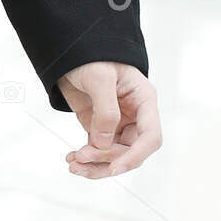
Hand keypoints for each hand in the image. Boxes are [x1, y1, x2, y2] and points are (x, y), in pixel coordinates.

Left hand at [58, 62, 161, 178]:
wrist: (70, 52)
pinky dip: (86, 159)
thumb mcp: (99, 77)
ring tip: (74, 165)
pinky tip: (72, 159)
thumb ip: (106, 110)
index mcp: (143, 100)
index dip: (135, 156)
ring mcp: (118, 123)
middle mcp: (135, 115)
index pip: (150, 136)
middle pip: (130, 151)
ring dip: (95, 165)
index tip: (115, 168)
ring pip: (114, 155)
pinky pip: (98, 150)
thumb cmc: (92, 56)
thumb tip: (104, 143)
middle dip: (107, 159)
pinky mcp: (101, 127)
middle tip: (81, 158)